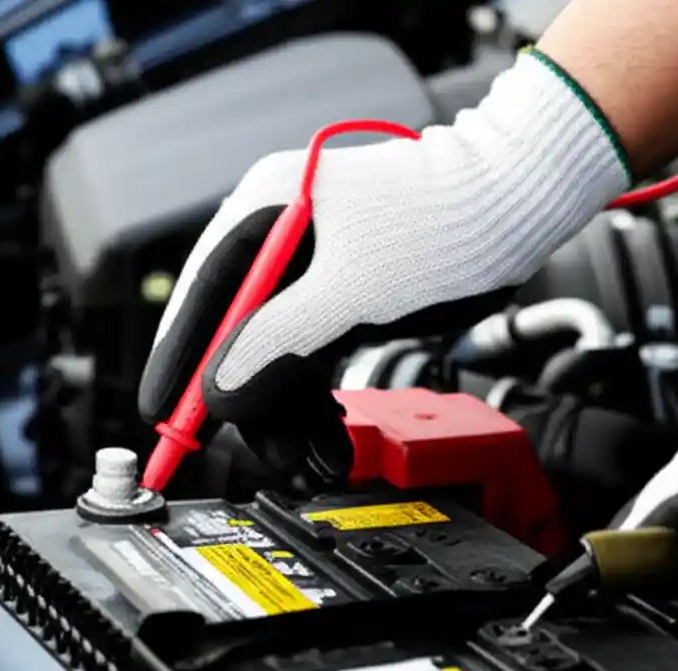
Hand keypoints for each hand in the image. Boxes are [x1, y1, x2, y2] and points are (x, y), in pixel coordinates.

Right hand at [139, 49, 629, 427]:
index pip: (202, 293)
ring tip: (307, 459)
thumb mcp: (349, 292)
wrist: (517, 204)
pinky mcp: (349, 292)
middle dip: (248, 399)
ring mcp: (317, 265)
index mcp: (265, 209)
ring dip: (289, 410)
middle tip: (260, 453)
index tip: (159, 413)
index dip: (178, 359)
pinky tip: (325, 434)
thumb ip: (277, 343)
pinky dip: (318, 396)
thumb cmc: (442, 221)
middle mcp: (283, 235)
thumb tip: (219, 393)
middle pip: (239, 331)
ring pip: (281, 352)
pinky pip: (316, 353)